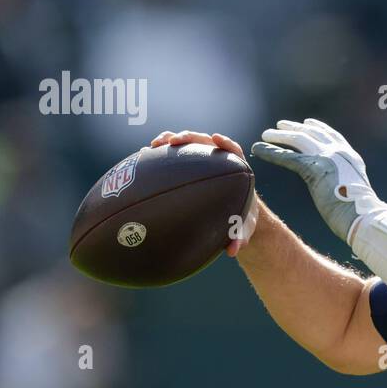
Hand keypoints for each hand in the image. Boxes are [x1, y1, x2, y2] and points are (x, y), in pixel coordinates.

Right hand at [149, 129, 258, 257]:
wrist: (231, 217)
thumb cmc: (240, 220)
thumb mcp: (242, 228)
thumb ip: (240, 237)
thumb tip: (233, 250)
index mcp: (235, 169)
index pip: (233, 150)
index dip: (226, 143)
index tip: (217, 139)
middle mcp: (218, 160)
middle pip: (204, 141)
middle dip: (189, 137)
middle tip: (173, 141)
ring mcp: (201, 161)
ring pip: (186, 145)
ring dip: (169, 140)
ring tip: (154, 145)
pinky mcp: (187, 166)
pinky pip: (173, 156)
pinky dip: (160, 154)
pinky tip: (144, 155)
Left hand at [251, 119, 386, 243]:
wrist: (363, 217)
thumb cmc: (361, 214)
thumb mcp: (356, 192)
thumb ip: (347, 184)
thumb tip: (344, 192)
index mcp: (351, 157)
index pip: (333, 136)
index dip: (319, 128)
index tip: (308, 123)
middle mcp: (339, 153)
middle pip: (313, 134)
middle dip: (295, 128)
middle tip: (280, 125)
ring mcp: (327, 158)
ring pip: (299, 140)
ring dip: (280, 136)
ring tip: (266, 135)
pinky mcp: (313, 168)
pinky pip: (287, 157)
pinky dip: (271, 152)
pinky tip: (259, 149)